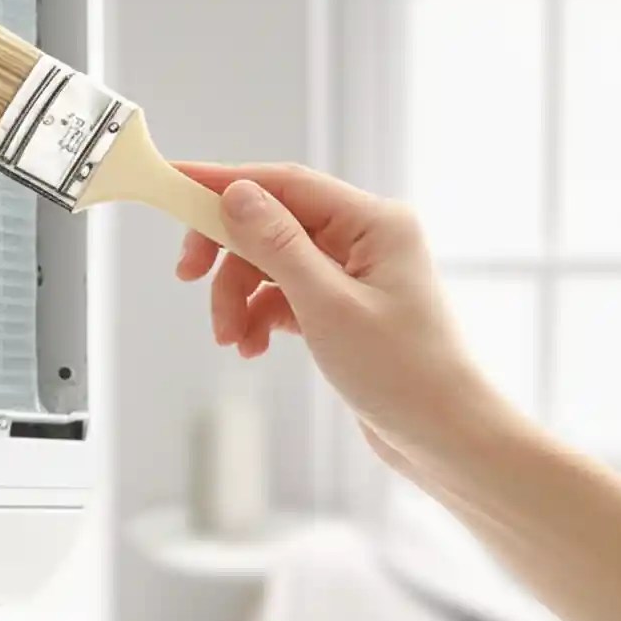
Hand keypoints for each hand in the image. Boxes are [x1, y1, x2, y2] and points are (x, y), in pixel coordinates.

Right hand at [174, 162, 523, 466]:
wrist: (444, 438)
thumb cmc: (405, 374)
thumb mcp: (327, 306)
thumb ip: (277, 245)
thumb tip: (237, 195)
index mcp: (374, 222)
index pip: (283, 184)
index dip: (223, 182)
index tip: (175, 182)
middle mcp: (365, 237)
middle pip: (271, 223)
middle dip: (227, 256)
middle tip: (187, 277)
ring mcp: (354, 272)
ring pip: (270, 263)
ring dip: (239, 296)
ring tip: (230, 338)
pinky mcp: (343, 306)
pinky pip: (283, 294)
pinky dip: (259, 316)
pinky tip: (251, 345)